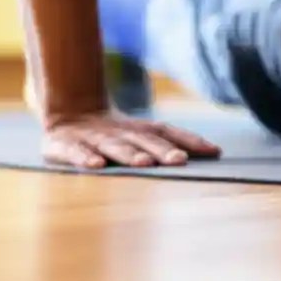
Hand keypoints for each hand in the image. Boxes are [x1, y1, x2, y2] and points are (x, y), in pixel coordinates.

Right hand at [43, 112, 220, 168]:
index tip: (214, 151)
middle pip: (144, 140)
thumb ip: (173, 142)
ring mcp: (92, 138)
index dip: (190, 140)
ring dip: (130, 154)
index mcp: (139, 129)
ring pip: (114, 146)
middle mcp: (119, 132)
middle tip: (181, 160)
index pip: (168, 131)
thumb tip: (217, 152)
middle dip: (162, 150)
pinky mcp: (64, 145)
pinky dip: (85, 158)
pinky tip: (96, 166)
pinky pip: (76, 152)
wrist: (67, 114)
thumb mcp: (141, 134)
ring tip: (145, 163)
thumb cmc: (114, 133)